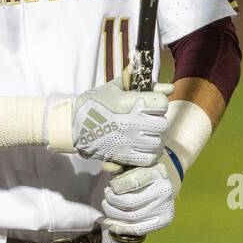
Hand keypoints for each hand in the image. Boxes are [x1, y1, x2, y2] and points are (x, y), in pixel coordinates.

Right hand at [44, 75, 171, 167]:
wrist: (73, 124)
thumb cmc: (95, 103)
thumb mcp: (115, 88)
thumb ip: (141, 84)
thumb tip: (169, 88)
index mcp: (129, 102)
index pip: (162, 103)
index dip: (159, 103)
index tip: (151, 105)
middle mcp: (130, 122)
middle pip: (163, 124)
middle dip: (158, 121)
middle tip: (149, 121)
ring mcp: (127, 140)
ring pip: (158, 142)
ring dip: (155, 139)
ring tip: (146, 135)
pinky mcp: (123, 156)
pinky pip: (149, 158)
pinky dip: (150, 154)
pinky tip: (144, 148)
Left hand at [101, 158, 181, 237]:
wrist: (163, 184)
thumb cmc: (141, 173)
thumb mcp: (131, 164)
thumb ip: (118, 165)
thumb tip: (107, 168)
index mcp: (156, 172)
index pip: (131, 182)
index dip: (115, 186)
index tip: (111, 186)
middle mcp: (164, 190)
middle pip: (129, 203)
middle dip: (111, 201)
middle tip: (107, 196)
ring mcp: (166, 207)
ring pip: (131, 217)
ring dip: (113, 214)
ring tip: (108, 207)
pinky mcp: (165, 220)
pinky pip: (138, 229)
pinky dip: (121, 228)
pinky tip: (111, 223)